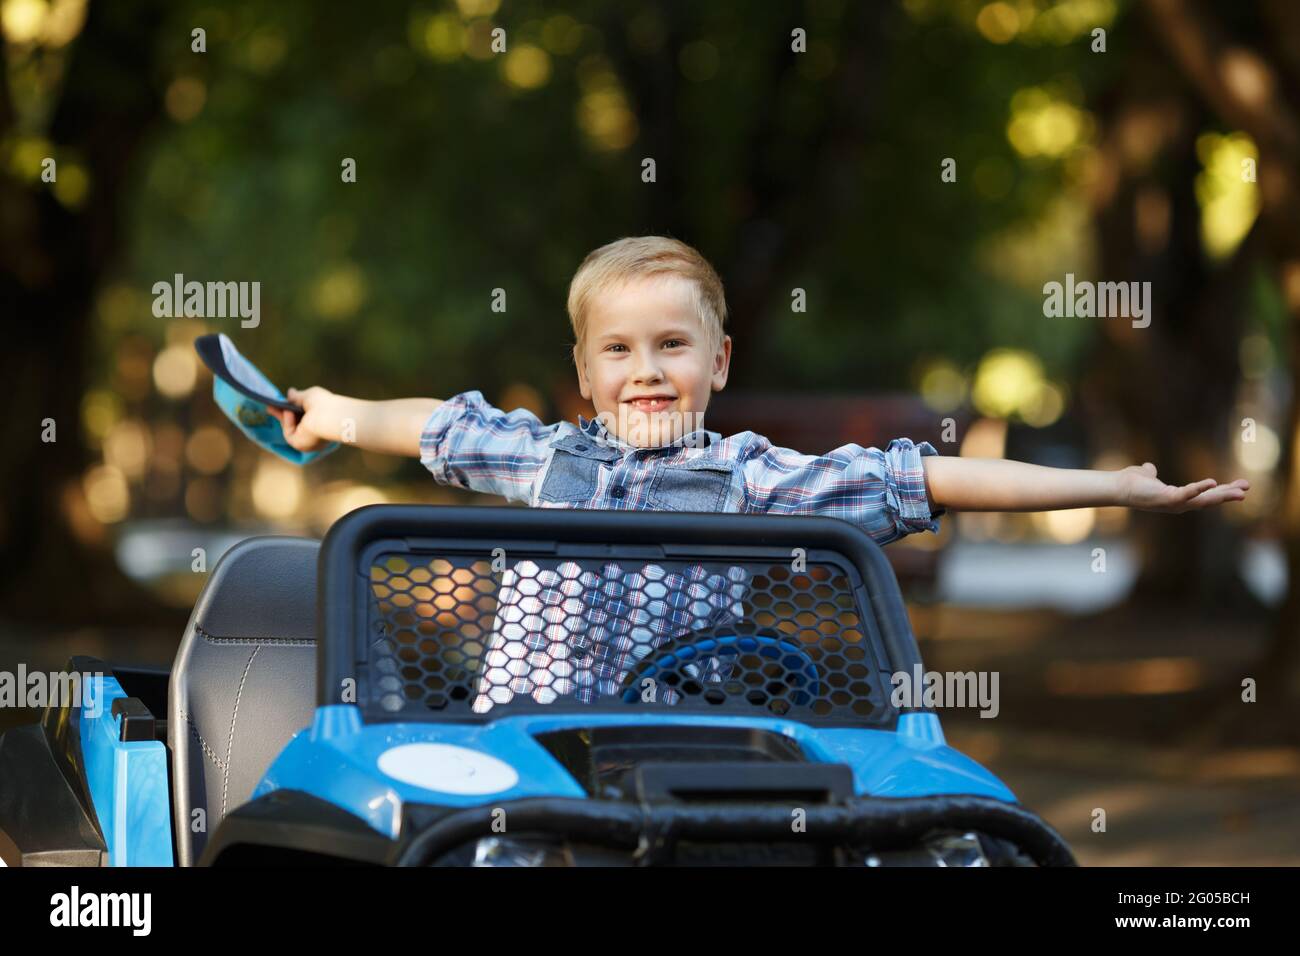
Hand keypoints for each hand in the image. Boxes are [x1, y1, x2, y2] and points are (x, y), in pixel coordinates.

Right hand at [267, 386, 335, 452]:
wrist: (331, 416)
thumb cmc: (325, 404)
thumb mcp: (309, 397)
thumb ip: (298, 397)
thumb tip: (290, 392)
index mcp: (322, 424)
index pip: (304, 419)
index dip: (292, 411)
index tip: (282, 403)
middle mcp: (316, 435)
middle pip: (294, 425)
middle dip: (281, 415)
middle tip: (270, 406)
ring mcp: (308, 442)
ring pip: (289, 429)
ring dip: (282, 417)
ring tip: (274, 406)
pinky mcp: (300, 445)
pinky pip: (288, 433)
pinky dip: (287, 422)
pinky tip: (289, 412)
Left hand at [1118, 462, 1249, 512]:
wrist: (1117, 487)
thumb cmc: (1131, 483)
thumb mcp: (1146, 475)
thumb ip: (1151, 473)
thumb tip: (1150, 468)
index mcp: (1178, 497)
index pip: (1206, 495)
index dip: (1222, 490)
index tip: (1240, 485)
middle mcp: (1179, 503)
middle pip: (1209, 500)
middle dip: (1228, 494)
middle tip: (1246, 489)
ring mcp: (1174, 503)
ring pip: (1203, 501)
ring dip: (1222, 496)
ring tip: (1240, 492)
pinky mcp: (1167, 499)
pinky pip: (1186, 494)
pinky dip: (1199, 489)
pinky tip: (1212, 482)